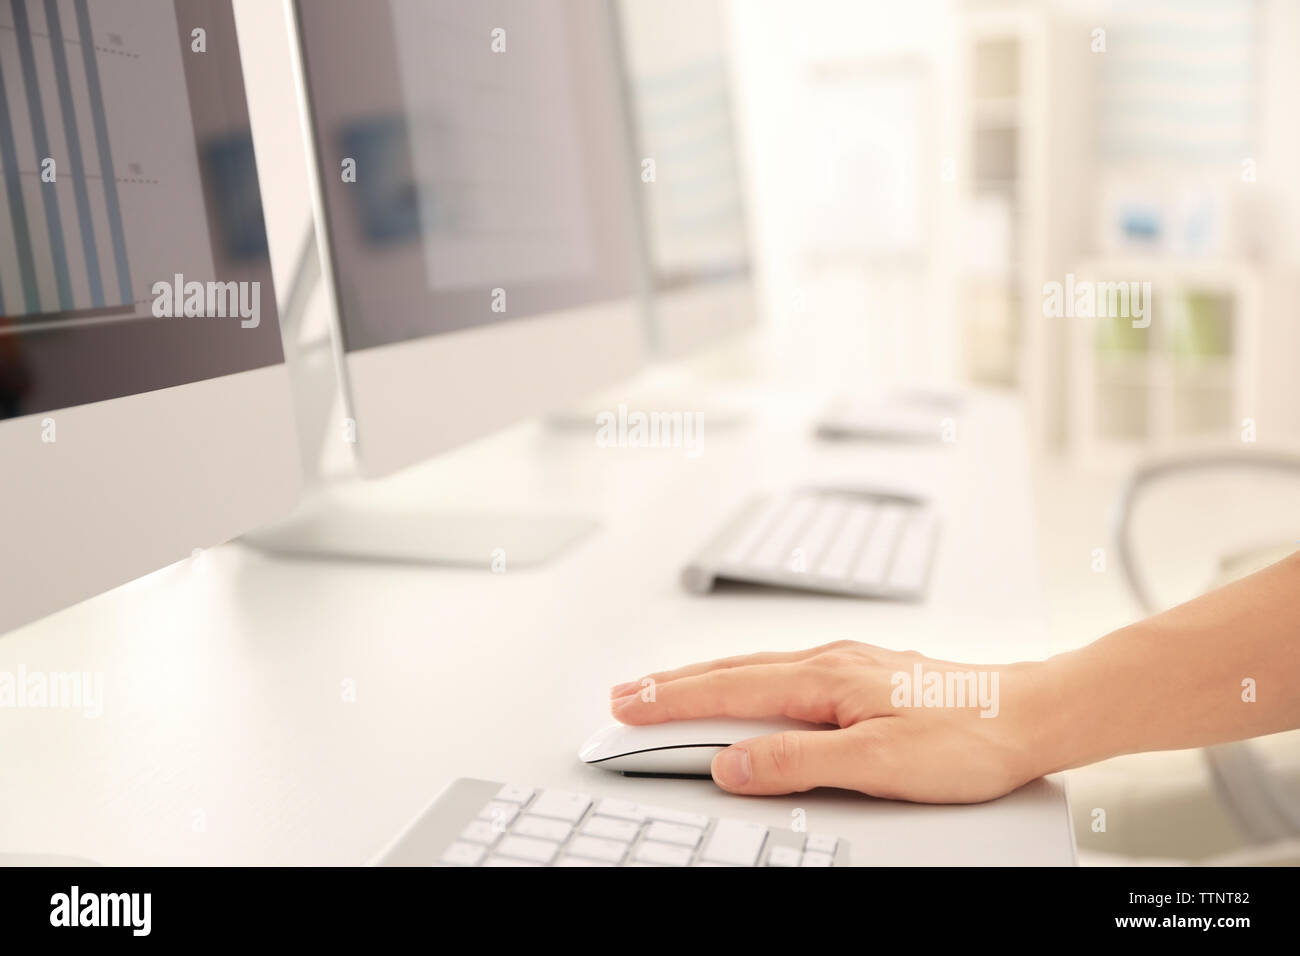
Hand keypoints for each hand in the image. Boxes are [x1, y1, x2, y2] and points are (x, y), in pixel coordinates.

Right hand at [609, 641, 1060, 802]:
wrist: (1034, 712)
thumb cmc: (968, 737)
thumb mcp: (874, 763)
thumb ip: (796, 762)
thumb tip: (732, 762)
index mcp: (823, 680)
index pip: (726, 693)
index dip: (671, 702)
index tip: (629, 709)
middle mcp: (831, 661)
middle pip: (732, 671)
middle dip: (673, 683)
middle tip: (627, 693)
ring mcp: (851, 663)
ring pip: (758, 666)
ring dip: (707, 677)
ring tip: (670, 685)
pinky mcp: (869, 672)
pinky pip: (787, 668)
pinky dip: (748, 676)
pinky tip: (751, 682)